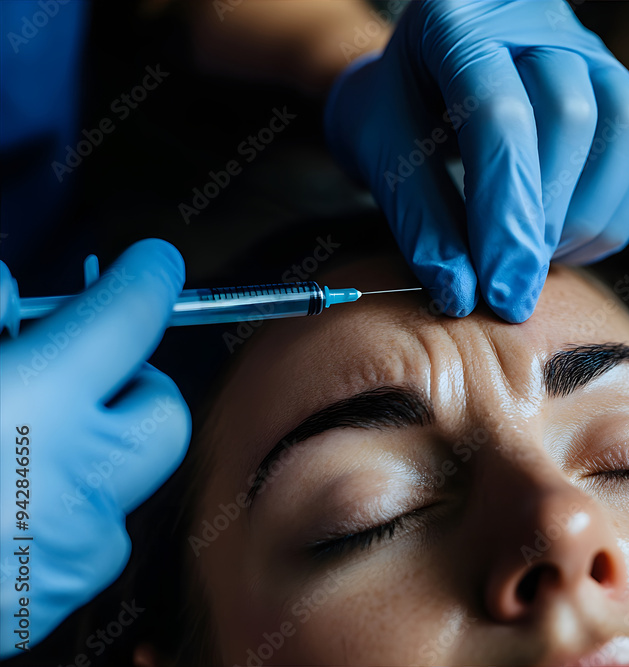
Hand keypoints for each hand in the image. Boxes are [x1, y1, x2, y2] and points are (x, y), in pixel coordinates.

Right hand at [0, 239, 190, 656]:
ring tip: (17, 449)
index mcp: (32, 404)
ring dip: (90, 452)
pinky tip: (1, 510)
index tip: (150, 267)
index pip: (133, 317)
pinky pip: (93, 536)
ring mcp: (77, 549)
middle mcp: (74, 479)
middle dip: (130, 383)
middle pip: (163, 408)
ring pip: (128, 478)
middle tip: (76, 371)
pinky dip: (63, 512)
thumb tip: (10, 293)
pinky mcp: (62, 598)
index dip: (147, 279)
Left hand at [324, 0, 628, 321]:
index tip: (503, 293)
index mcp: (460, 22)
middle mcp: (536, 21)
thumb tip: (463, 296)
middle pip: (572, 119)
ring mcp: (588, 50)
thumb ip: (422, 221)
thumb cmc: (397, 107)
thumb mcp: (384, 153)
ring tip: (538, 257)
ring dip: (588, 216)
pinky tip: (568, 242)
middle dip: (546, 218)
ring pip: (625, 131)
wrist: (423, 71)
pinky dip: (616, 211)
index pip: (499, 118)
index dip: (505, 217)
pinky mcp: (618, 85)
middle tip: (513, 278)